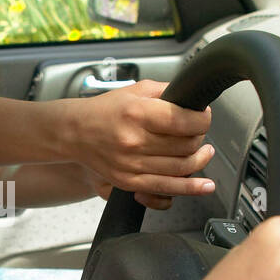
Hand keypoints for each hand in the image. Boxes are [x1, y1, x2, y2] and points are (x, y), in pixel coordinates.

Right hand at [66, 80, 216, 204]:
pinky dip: (190, 188)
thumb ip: (166, 91)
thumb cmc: (105, 110)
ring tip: (203, 152)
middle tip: (197, 132)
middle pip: (187, 145)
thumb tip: (194, 98)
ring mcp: (132, 165)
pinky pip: (166, 188)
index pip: (185, 121)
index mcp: (138, 114)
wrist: (74, 133)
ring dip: (199, 160)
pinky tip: (204, 186)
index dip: (203, 119)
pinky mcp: (129, 182)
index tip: (203, 117)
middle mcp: (135, 141)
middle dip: (200, 137)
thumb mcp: (136, 91)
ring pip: (182, 168)